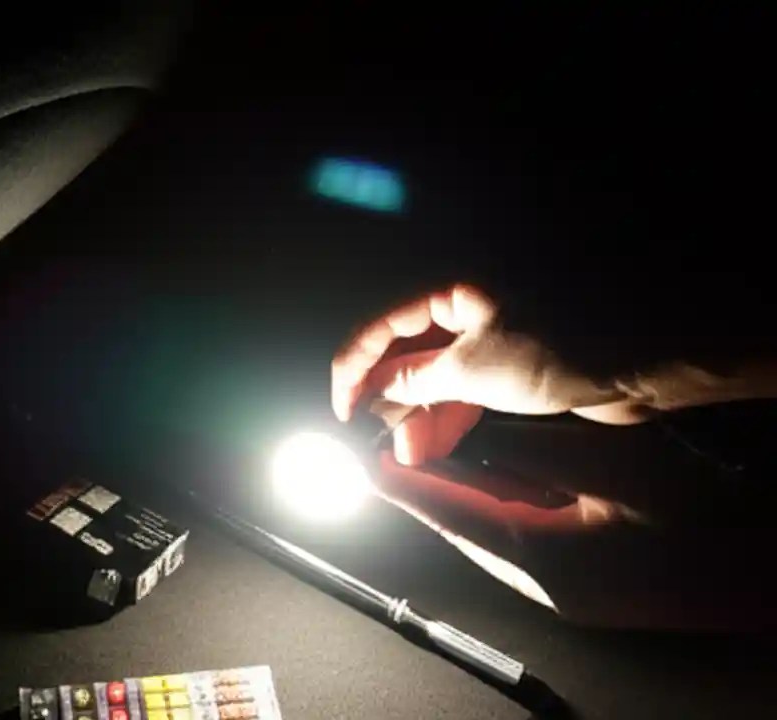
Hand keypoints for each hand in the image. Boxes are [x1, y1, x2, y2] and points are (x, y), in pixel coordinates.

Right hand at [331, 284, 641, 465]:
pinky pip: (461, 392)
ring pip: (433, 379)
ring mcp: (487, 341)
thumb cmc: (554, 351)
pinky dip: (446, 417)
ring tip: (407, 453)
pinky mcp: (508, 368)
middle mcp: (465, 313)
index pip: (383, 327)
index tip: (343, 407)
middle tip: (372, 436)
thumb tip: (377, 389)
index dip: (355, 366)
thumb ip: (418, 379)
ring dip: (416, 415)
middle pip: (406, 353)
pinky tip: (434, 445)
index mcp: (451, 294)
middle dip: (386, 397)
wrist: (635, 366)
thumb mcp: (474, 369)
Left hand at [370, 448, 772, 629]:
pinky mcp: (579, 580)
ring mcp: (561, 585)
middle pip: (464, 523)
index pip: (450, 515)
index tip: (360, 463)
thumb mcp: (617, 470)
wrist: (756, 572)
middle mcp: (539, 580)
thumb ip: (541, 451)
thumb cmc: (702, 524)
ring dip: (460, 493)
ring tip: (420, 455)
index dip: (402, 485)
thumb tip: (477, 435)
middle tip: (383, 449)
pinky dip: (499, 504)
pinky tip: (485, 475)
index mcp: (541, 557)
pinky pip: (523, 535)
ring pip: (491, 528)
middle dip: (425, 484)